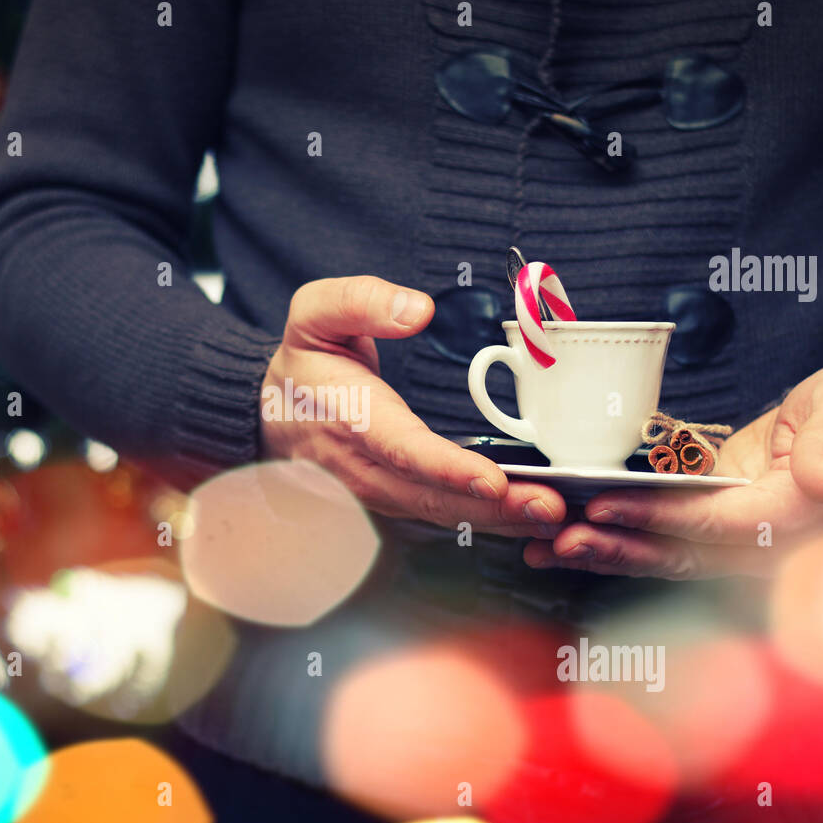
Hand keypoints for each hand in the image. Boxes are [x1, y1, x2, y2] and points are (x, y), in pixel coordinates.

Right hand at [261, 276, 565, 535]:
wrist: (269, 415)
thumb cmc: (304, 363)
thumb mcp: (314, 314)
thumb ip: (361, 301)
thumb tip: (416, 309)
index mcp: (350, 417)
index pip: (403, 449)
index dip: (448, 468)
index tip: (492, 479)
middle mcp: (364, 467)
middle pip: (433, 496)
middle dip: (495, 508)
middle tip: (551, 507)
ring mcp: (378, 492)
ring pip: (442, 514)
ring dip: (500, 521)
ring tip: (553, 516)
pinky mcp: (394, 502)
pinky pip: (443, 515)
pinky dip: (488, 522)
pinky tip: (527, 517)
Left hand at [523, 364, 822, 577]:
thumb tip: (819, 481)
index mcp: (787, 517)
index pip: (711, 523)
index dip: (656, 516)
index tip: (606, 503)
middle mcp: (755, 545)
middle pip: (674, 553)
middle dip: (612, 547)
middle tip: (556, 539)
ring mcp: (728, 544)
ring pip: (657, 556)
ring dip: (601, 553)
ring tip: (543, 547)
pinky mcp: (707, 532)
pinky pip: (654, 544)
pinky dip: (611, 543)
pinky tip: (566, 539)